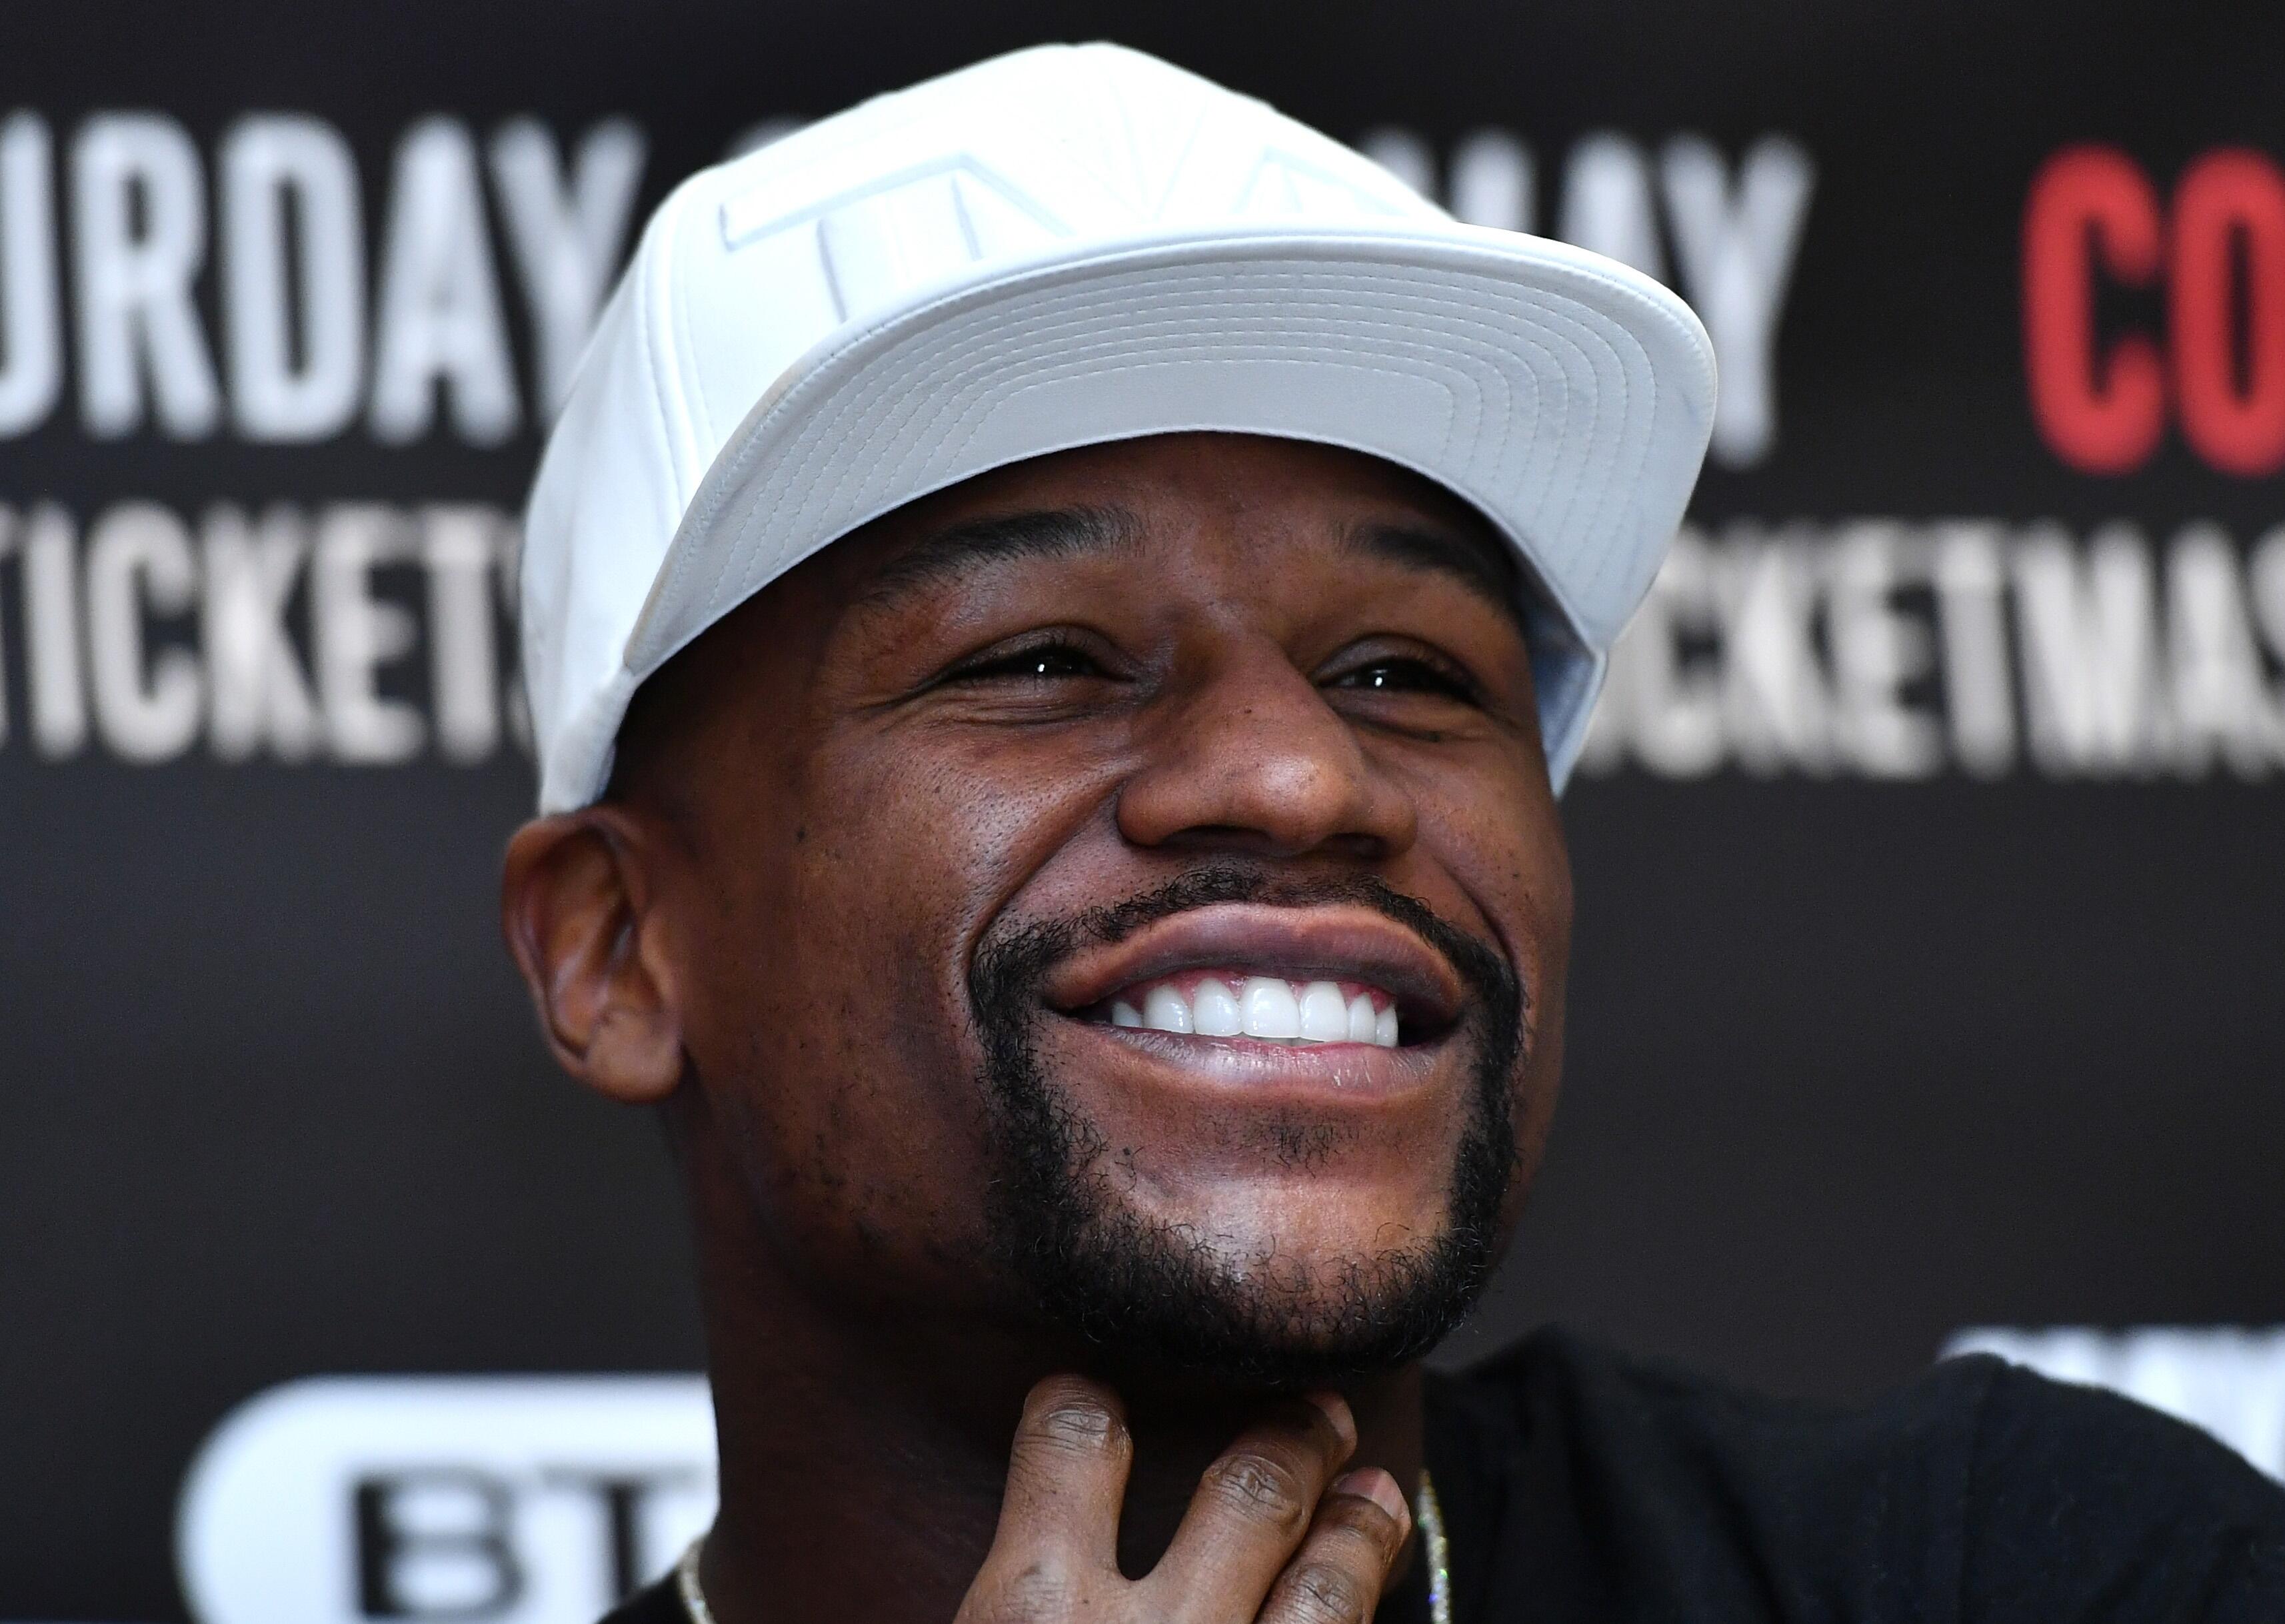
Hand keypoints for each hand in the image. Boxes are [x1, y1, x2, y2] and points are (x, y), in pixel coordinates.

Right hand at [955, 1374, 1412, 1623]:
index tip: (1088, 1389)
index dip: (1080, 1402)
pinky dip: (1363, 1613)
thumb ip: (1005, 1609)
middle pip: (1246, 1498)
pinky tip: (1373, 1598)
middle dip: (1288, 1440)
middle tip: (1319, 1406)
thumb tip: (1014, 1564)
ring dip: (1356, 1532)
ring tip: (1375, 1490)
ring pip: (1325, 1594)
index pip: (1072, 1445)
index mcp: (1029, 1617)